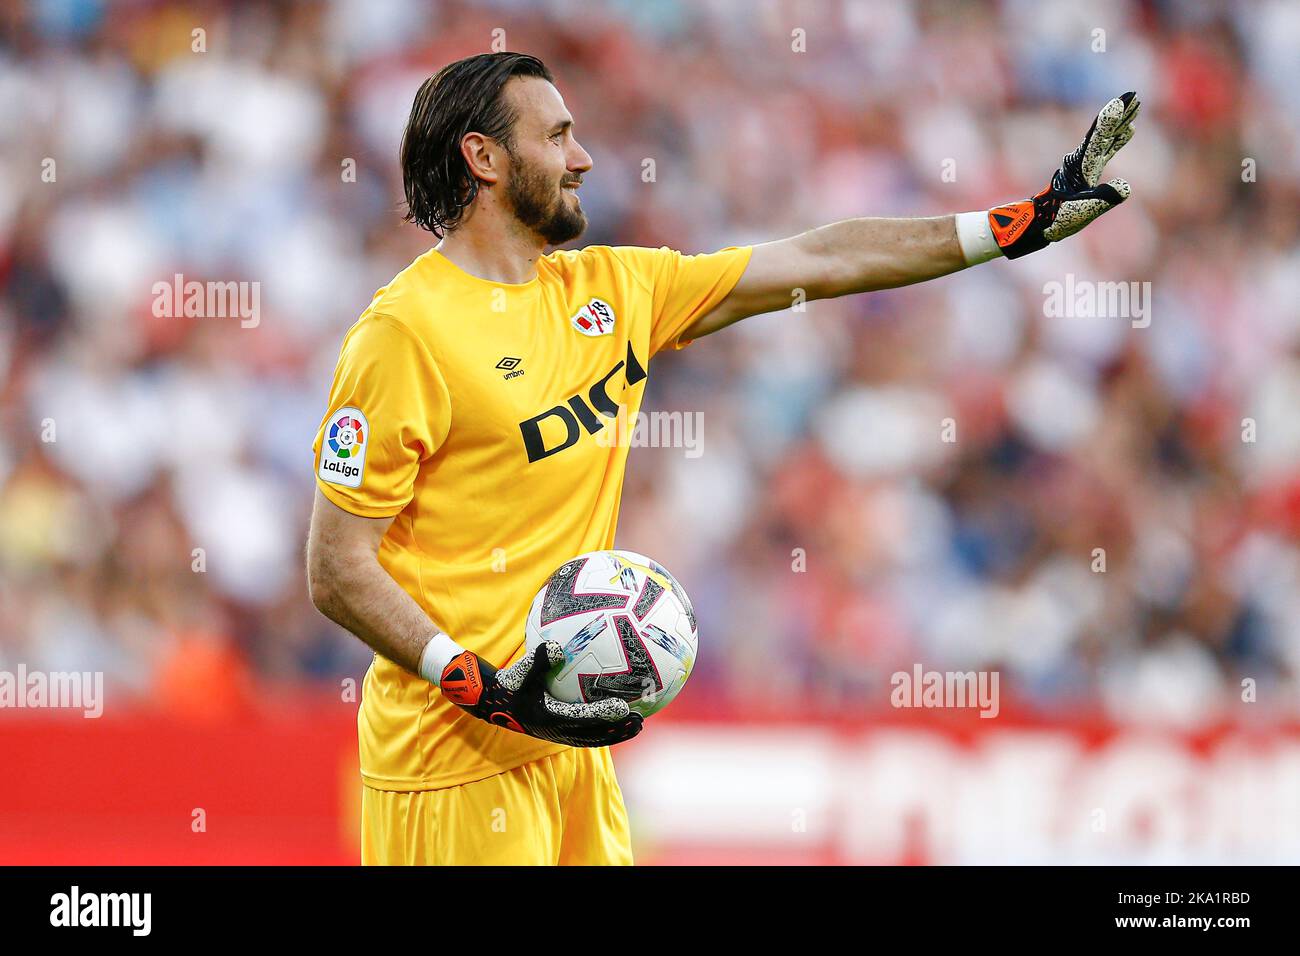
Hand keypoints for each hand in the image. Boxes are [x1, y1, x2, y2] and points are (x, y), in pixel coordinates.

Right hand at [439, 642, 643, 746]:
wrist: (494, 703)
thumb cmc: (510, 684)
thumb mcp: (521, 671)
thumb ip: (538, 659)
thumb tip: (558, 646)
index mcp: (548, 717)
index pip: (581, 717)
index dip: (603, 714)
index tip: (622, 707)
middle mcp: (556, 730)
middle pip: (594, 735)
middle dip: (617, 730)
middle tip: (640, 721)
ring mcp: (559, 735)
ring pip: (594, 738)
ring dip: (615, 734)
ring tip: (637, 725)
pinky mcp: (560, 733)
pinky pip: (588, 735)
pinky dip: (605, 730)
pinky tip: (619, 721)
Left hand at [990, 91, 1139, 258]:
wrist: (1042, 224)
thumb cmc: (1059, 218)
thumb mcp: (1083, 211)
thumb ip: (1104, 199)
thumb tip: (1125, 187)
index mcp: (1081, 167)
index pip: (1097, 139)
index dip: (1108, 122)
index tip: (1118, 102)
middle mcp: (1083, 160)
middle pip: (1103, 130)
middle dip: (1119, 113)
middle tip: (1134, 94)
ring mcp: (1086, 164)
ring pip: (1106, 136)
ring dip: (1121, 121)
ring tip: (1135, 105)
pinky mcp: (1088, 171)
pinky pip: (1105, 148)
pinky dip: (1117, 137)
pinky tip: (1128, 130)